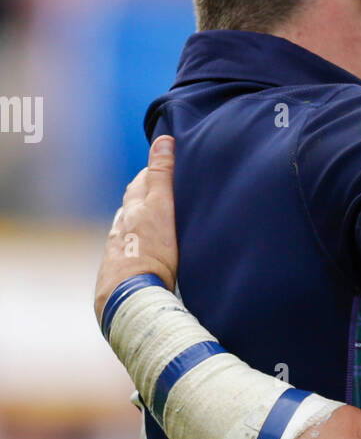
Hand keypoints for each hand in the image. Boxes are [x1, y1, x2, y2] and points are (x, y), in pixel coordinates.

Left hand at [94, 136, 178, 323]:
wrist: (131, 297)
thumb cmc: (150, 252)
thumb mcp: (161, 208)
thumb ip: (162, 175)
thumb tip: (163, 141)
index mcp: (132, 211)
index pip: (141, 184)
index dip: (152, 174)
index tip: (164, 170)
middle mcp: (120, 228)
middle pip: (130, 206)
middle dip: (143, 197)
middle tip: (160, 194)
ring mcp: (117, 252)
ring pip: (126, 230)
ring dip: (136, 225)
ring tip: (152, 225)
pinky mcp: (118, 274)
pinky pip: (126, 255)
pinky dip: (134, 249)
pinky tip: (142, 257)